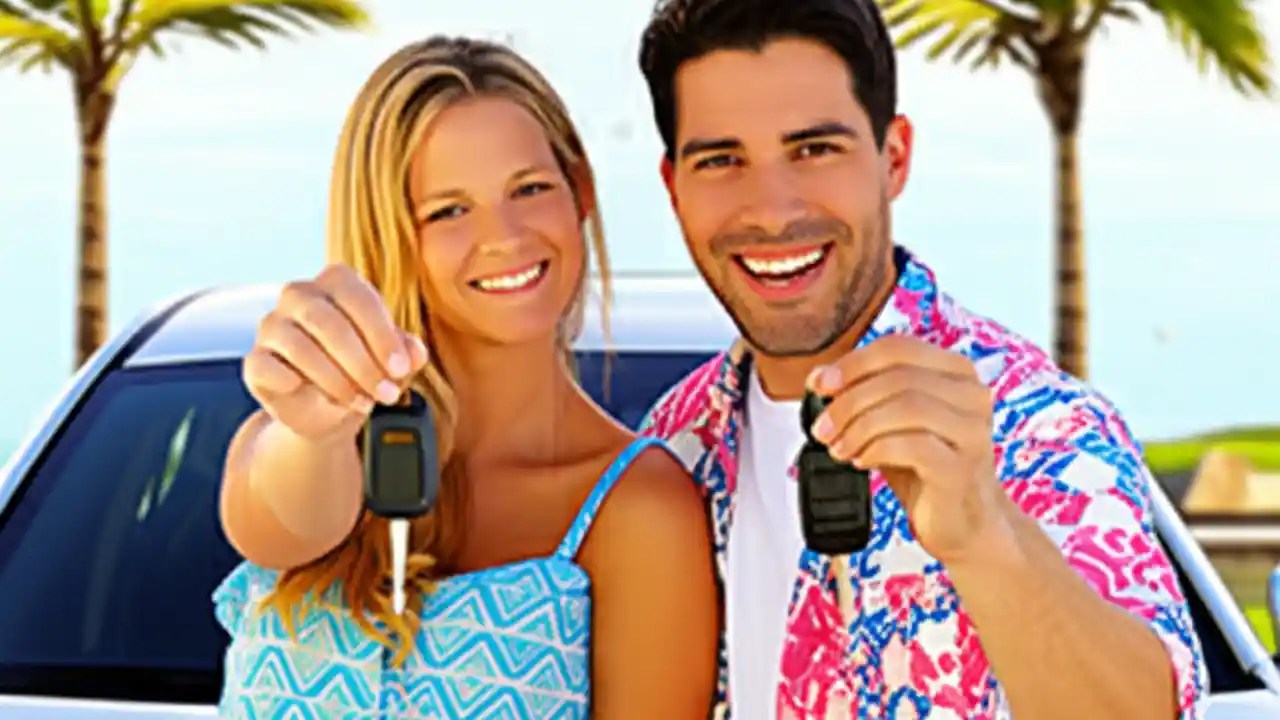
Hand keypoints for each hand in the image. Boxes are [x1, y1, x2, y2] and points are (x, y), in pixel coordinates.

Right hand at [243, 264, 428, 440]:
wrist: (327, 409)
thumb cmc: (363, 372)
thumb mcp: (392, 363)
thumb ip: (407, 353)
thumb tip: (416, 351)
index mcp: (337, 283)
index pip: (358, 298)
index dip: (382, 336)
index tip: (400, 369)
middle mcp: (299, 295)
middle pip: (328, 322)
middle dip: (362, 363)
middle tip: (385, 393)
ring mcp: (272, 325)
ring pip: (300, 347)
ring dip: (337, 381)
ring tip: (362, 403)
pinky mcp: (255, 360)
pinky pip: (269, 368)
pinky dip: (296, 385)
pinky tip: (317, 398)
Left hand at [806, 335, 1006, 563]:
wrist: (962, 522)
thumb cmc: (927, 469)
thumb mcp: (891, 423)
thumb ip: (863, 395)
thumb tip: (819, 377)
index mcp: (956, 372)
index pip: (898, 347)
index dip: (852, 363)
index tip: (820, 385)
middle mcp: (971, 395)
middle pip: (898, 376)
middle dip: (849, 401)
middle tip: (823, 427)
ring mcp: (971, 431)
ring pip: (907, 406)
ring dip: (859, 426)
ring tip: (840, 447)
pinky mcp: (961, 467)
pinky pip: (912, 445)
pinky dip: (876, 449)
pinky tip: (862, 461)